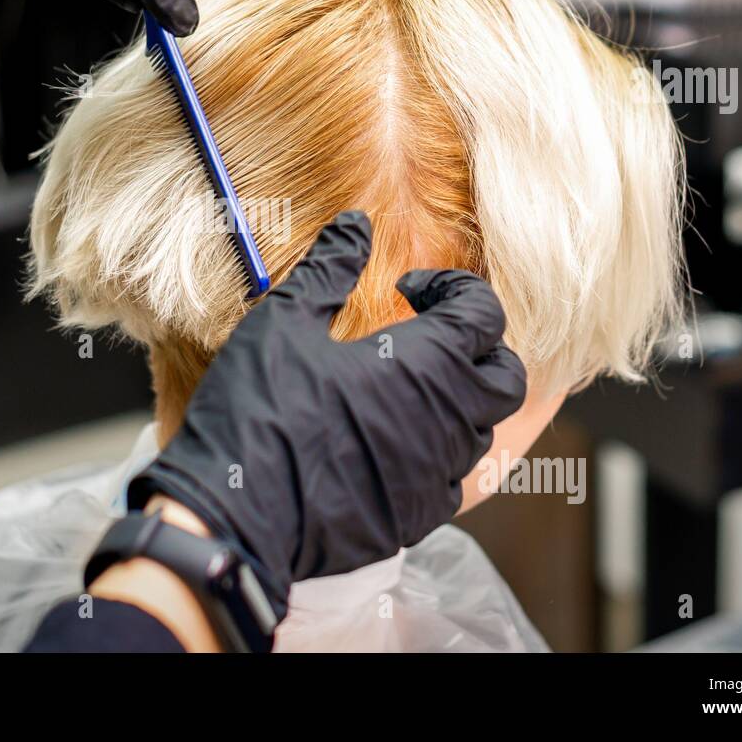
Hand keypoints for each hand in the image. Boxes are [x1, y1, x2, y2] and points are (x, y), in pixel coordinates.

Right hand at [128, 210, 526, 618]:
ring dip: (458, 400)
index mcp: (427, 363)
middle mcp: (449, 420)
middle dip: (478, 347)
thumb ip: (330, 267)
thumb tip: (355, 224)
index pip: (484, 312)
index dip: (453, 289)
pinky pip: (452, 481)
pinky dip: (437, 454)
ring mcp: (437, 474)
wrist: (235, 515)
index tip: (409, 290)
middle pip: (505, 374)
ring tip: (404, 387)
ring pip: (482, 429)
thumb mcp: (285, 321)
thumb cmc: (259, 410)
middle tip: (428, 336)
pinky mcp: (417, 518)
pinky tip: (391, 442)